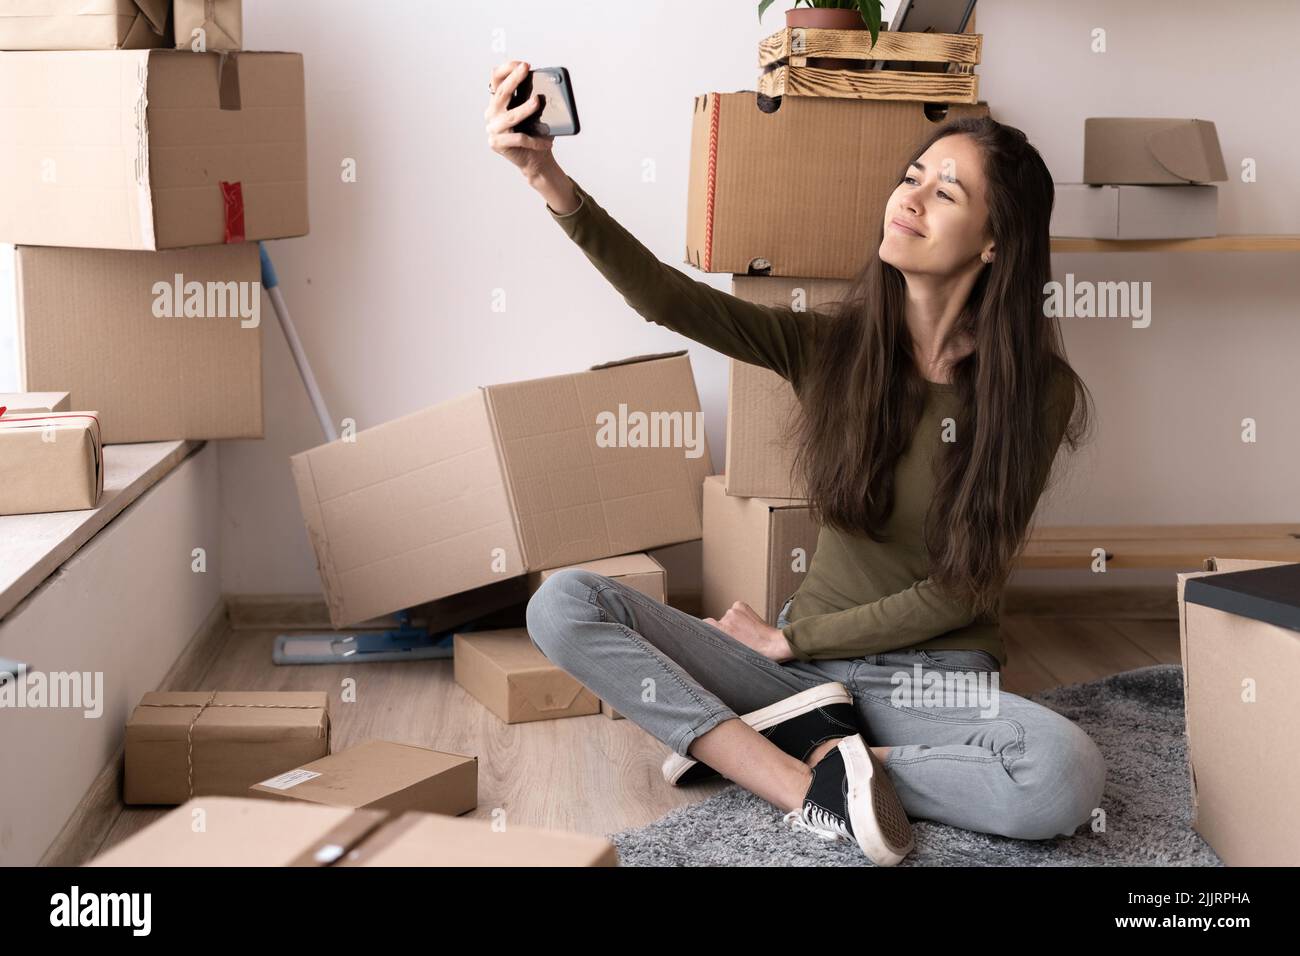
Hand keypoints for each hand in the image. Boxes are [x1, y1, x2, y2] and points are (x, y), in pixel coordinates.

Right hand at [485, 60, 556, 179]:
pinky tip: (547, 141)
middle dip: (514, 78)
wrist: (535, 160)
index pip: (496, 79)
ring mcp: (492, 129)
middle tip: (525, 68)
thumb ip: (533, 98)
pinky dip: (535, 140)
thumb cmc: (535, 133)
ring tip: (537, 102)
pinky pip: (519, 139)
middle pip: (501, 93)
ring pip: (510, 117)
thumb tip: (547, 85)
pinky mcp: (497, 144)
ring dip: (524, 108)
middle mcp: (492, 113)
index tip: (522, 64)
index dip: (507, 69)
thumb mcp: (535, 113)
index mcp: (498, 102)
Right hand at [703, 601, 796, 662]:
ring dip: (734, 623)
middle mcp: (725, 619)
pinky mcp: (740, 605)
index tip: (713, 636)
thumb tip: (713, 637)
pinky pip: (735, 610)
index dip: (708, 630)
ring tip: (746, 634)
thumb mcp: (732, 653)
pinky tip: (748, 624)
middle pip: (719, 623)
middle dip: (726, 630)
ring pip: (728, 617)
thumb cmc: (755, 654)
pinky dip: (739, 615)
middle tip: (738, 640)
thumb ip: (720, 643)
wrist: (774, 644)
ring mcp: (733, 611)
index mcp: (721, 631)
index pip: (706, 624)